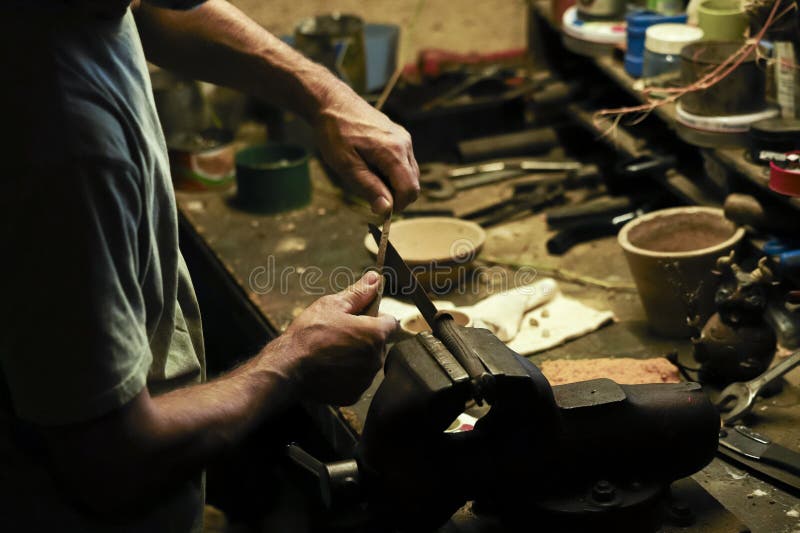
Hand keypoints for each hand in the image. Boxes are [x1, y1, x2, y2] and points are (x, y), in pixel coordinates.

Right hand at [279, 271, 396, 405]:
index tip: (359, 318)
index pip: (390, 322)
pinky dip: (346, 374)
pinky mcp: (354, 394)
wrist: (288, 367)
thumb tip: (375, 279)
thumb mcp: (332, 305)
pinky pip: (356, 380)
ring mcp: (365, 379)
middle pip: (378, 344)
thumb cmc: (309, 334)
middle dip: (364, 338)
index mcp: (375, 334)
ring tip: (331, 351)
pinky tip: (329, 367)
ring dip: (356, 357)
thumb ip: (358, 293)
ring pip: (367, 363)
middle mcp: (376, 359)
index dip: (375, 317)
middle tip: (339, 334)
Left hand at [313, 87, 419, 215]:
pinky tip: (371, 166)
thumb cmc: (335, 133)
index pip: (410, 190)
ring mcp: (404, 138)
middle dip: (395, 196)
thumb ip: (368, 188)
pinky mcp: (399, 136)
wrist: (332, 102)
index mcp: (394, 152)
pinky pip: (404, 163)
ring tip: (367, 177)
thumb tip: (385, 209)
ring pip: (409, 174)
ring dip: (393, 184)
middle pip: (412, 184)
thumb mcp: (346, 165)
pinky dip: (392, 172)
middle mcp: (404, 144)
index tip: (378, 210)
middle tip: (369, 194)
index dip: (396, 206)